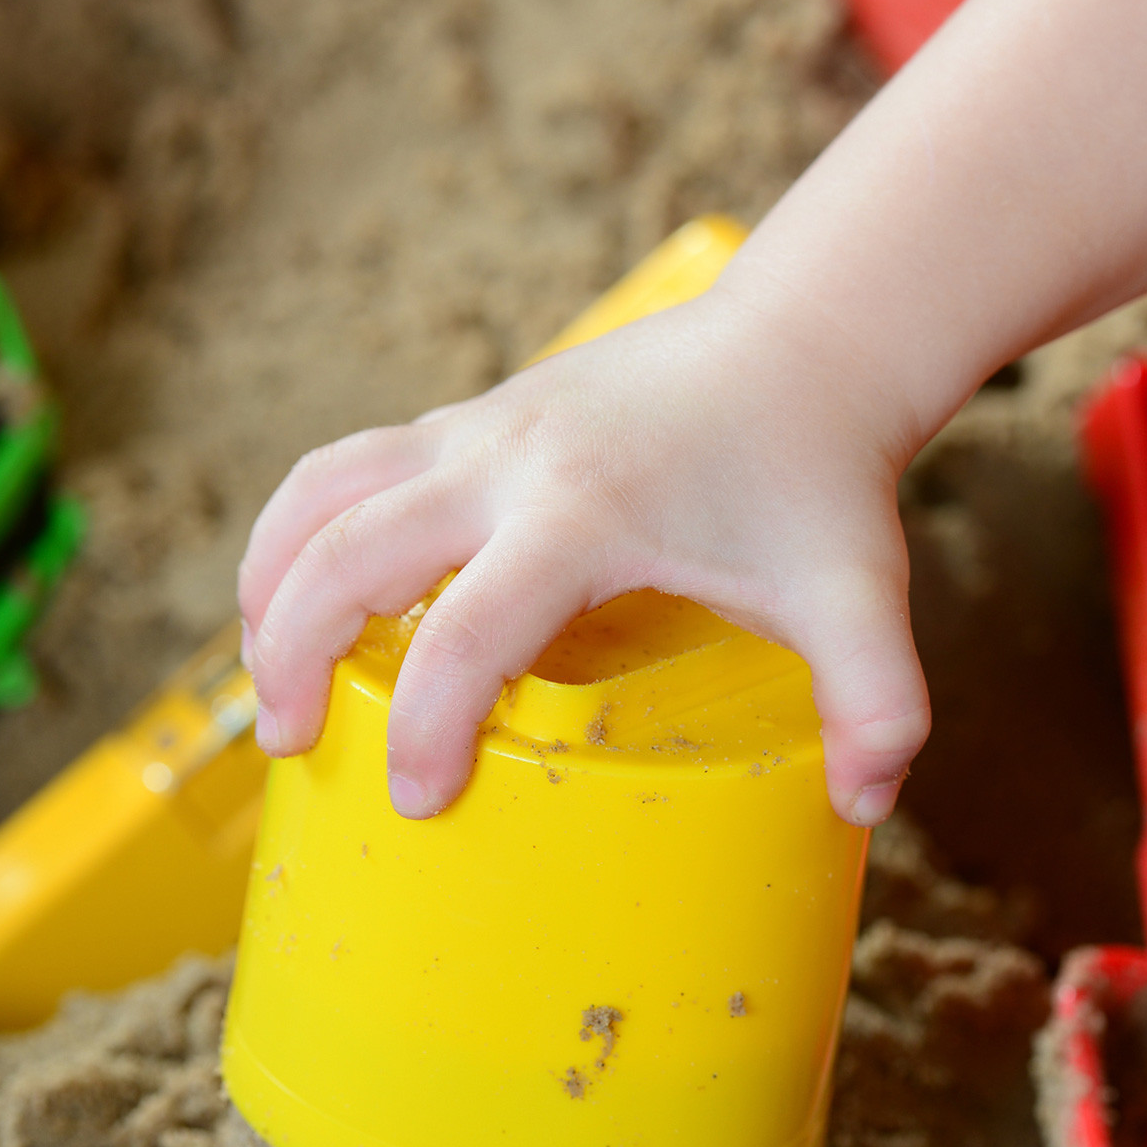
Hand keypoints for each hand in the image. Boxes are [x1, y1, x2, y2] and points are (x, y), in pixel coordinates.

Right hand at [237, 286, 929, 824]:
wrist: (801, 342)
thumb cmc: (820, 475)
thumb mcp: (859, 592)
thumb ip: (878, 701)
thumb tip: (863, 805)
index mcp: (586, 511)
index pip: (471, 628)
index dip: (427, 724)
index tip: (419, 799)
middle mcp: (508, 459)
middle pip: (346, 550)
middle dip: (293, 655)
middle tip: (292, 749)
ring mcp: (480, 427)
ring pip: (321, 491)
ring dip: (270, 582)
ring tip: (268, 675)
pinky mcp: (474, 417)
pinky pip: (349, 465)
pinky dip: (303, 528)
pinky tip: (311, 590)